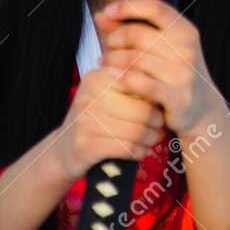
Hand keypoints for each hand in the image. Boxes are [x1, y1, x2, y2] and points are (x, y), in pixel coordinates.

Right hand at [53, 63, 166, 186]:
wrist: (63, 149)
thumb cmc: (96, 119)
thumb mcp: (108, 95)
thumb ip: (132, 87)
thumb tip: (166, 88)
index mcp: (97, 77)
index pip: (140, 82)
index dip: (155, 97)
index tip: (159, 106)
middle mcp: (89, 95)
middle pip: (142, 109)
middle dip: (157, 122)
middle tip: (160, 128)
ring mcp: (86, 120)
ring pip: (137, 130)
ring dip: (150, 139)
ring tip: (152, 139)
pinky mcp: (86, 145)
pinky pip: (126, 148)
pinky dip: (139, 152)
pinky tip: (139, 151)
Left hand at [94, 0, 223, 137]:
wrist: (202, 108)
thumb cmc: (173, 71)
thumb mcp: (161, 46)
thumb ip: (132, 28)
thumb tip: (101, 16)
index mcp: (185, 31)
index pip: (155, 8)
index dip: (127, 7)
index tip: (107, 12)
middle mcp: (187, 51)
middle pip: (139, 34)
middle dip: (116, 38)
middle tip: (108, 47)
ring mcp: (184, 75)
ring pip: (136, 59)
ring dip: (113, 59)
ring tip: (105, 63)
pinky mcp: (177, 99)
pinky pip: (144, 84)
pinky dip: (123, 77)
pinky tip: (112, 75)